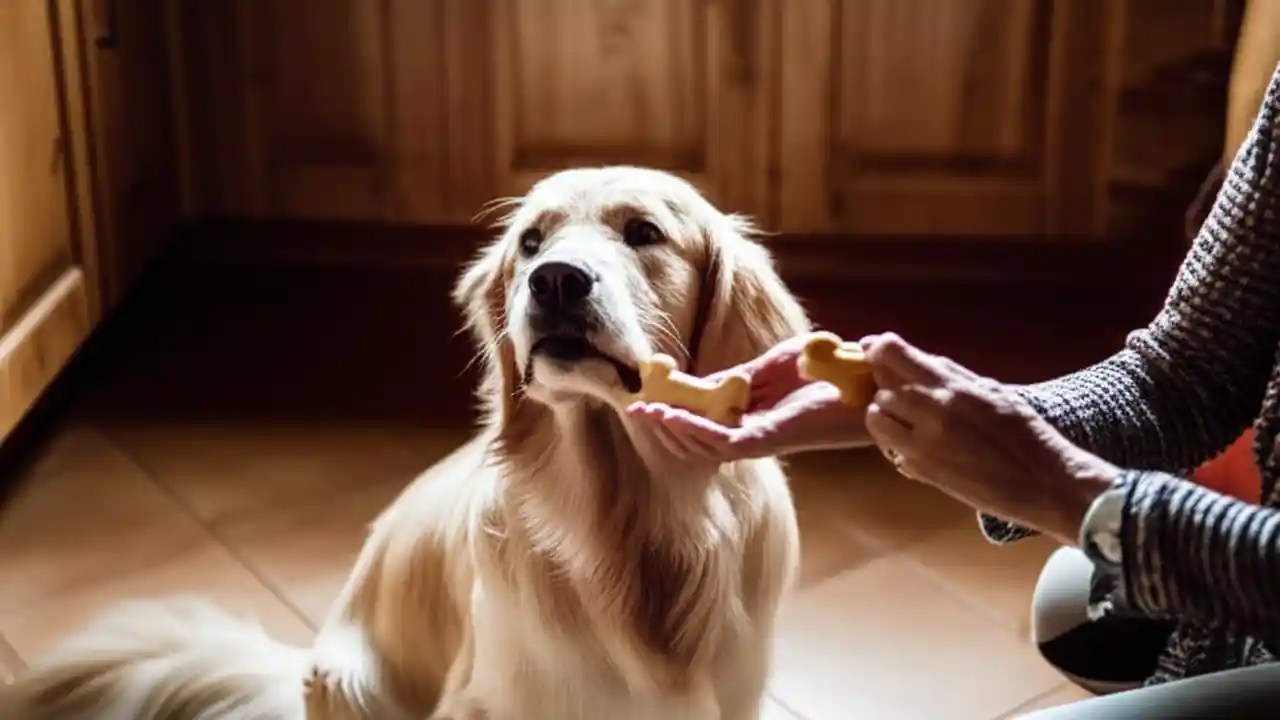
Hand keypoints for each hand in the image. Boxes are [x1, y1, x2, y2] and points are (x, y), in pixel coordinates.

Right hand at [626, 333, 872, 460]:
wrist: (873, 382)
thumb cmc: (836, 371)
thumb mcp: (782, 362)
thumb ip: (749, 373)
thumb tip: (712, 380)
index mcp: (754, 413)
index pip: (704, 416)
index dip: (673, 407)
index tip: (645, 396)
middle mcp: (754, 430)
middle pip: (697, 436)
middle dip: (665, 424)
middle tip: (636, 409)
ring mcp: (761, 437)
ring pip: (704, 443)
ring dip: (672, 428)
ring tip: (646, 412)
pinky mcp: (770, 438)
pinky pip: (723, 439)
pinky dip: (695, 428)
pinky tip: (672, 415)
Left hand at [860, 333, 1119, 545]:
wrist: (1044, 484)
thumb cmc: (1027, 434)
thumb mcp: (994, 392)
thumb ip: (955, 376)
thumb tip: (921, 359)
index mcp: (954, 388)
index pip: (894, 355)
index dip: (878, 348)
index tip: (873, 348)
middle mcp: (933, 413)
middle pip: (881, 389)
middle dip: (885, 387)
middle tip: (897, 390)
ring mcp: (924, 446)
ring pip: (876, 421)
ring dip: (884, 416)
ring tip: (904, 419)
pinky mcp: (922, 472)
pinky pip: (891, 451)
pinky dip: (896, 446)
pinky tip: (917, 445)